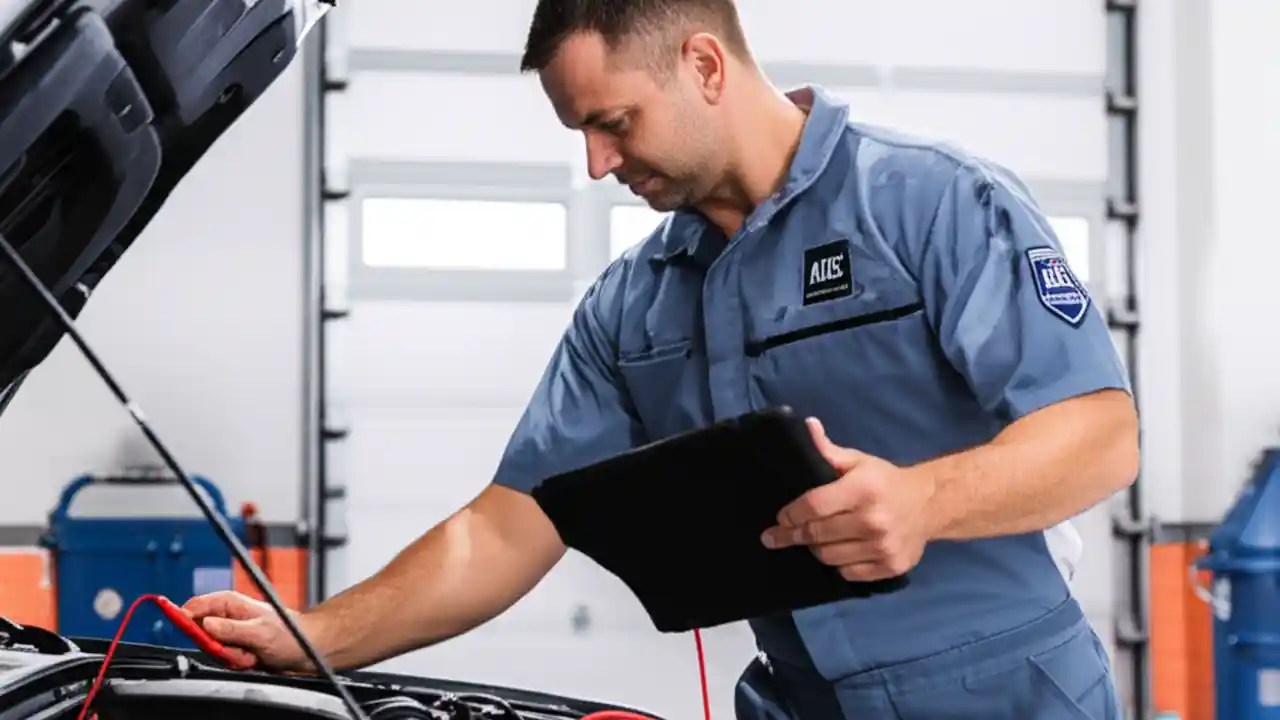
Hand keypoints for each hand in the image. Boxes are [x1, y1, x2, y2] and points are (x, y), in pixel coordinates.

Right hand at [182, 591, 316, 671]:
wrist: (305, 650)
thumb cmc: (290, 634)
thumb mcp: (260, 632)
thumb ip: (231, 629)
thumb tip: (206, 625)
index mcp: (230, 603)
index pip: (195, 606)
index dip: (187, 619)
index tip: (194, 634)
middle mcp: (227, 616)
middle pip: (199, 633)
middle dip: (217, 646)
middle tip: (238, 649)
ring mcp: (229, 633)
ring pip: (212, 650)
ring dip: (230, 656)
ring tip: (251, 654)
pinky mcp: (233, 648)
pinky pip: (223, 659)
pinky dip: (237, 663)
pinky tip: (252, 659)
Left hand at [760, 418, 937, 580]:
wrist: (929, 504)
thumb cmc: (885, 481)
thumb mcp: (858, 461)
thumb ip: (829, 450)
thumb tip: (807, 426)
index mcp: (862, 490)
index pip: (814, 506)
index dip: (791, 514)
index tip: (779, 519)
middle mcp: (873, 520)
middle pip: (817, 535)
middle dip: (791, 536)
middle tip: (774, 537)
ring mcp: (883, 547)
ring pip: (829, 557)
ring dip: (814, 550)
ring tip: (809, 541)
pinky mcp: (890, 568)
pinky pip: (849, 574)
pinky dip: (837, 565)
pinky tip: (835, 553)